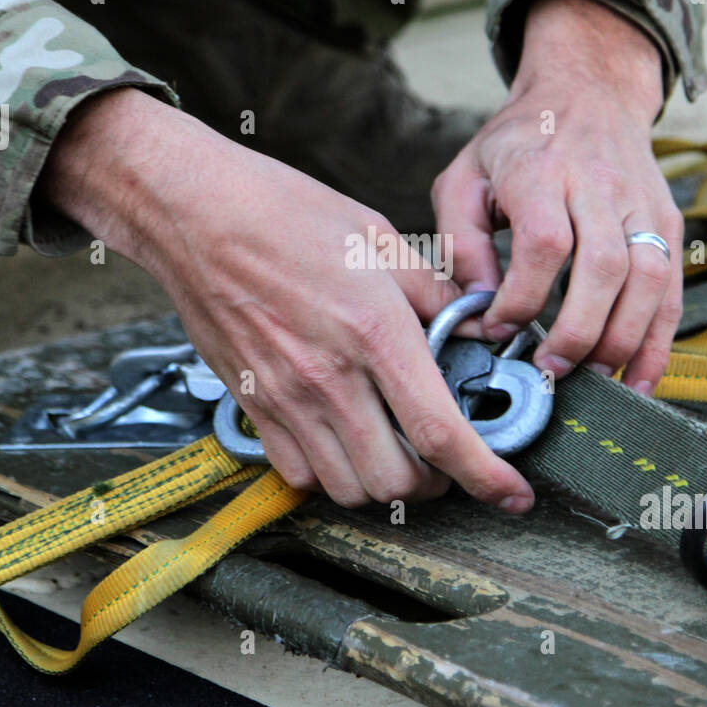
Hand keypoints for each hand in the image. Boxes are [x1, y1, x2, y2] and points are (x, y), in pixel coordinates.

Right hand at [38, 89, 535, 510]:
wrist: (195, 213)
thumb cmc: (283, 212)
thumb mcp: (380, 238)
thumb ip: (436, 295)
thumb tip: (474, 330)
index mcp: (375, 332)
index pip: (440, 432)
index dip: (486, 477)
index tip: (512, 495)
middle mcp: (330, 377)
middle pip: (397, 480)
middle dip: (436, 482)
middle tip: (446, 457)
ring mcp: (285, 398)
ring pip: (348, 489)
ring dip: (384, 483)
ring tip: (397, 452)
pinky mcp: (252, 405)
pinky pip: (298, 474)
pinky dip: (330, 476)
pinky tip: (343, 443)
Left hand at [431, 0, 683, 392]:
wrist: (587, 93)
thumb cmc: (517, 145)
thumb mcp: (464, 177)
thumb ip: (459, 242)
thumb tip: (476, 307)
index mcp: (540, 170)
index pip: (544, 243)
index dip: (522, 297)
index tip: (499, 329)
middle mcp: (599, 185)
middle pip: (603, 265)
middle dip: (577, 330)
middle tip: (548, 369)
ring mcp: (642, 203)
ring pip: (649, 278)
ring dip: (622, 339)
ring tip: (589, 379)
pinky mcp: (668, 222)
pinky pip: (673, 290)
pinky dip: (659, 342)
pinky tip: (637, 380)